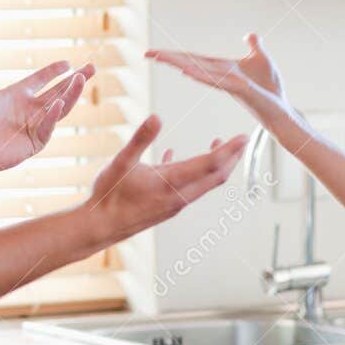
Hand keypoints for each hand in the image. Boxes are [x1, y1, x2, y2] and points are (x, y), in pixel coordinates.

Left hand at [0, 38, 92, 175]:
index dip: (54, 71)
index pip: (42, 80)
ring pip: (60, 107)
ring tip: (82, 78)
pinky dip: (54, 115)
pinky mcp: (36, 141)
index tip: (67, 62)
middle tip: (92, 67)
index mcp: (18, 95)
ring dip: (72, 93)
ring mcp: (35, 126)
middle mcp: (30, 109)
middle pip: (59, 91)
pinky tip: (59, 102)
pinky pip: (49, 126)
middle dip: (76, 80)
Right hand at [84, 116, 246, 242]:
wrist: (99, 228)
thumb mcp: (121, 162)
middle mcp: (179, 195)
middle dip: (232, 158)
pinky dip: (193, 172)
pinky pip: (188, 188)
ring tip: (219, 147)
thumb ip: (140, 139)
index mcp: (171, 182)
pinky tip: (175, 156)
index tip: (244, 136)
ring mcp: (174, 203)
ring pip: (205, 184)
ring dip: (217, 166)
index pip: (210, 164)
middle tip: (242, 141)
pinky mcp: (166, 206)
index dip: (229, 149)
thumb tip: (156, 117)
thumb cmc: (109, 195)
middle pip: (216, 177)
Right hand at [145, 33, 286, 119]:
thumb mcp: (262, 60)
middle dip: (169, 58)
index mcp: (222, 69)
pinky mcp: (241, 90)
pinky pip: (217, 81)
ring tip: (160, 58)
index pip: (195, 59)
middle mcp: (221, 76)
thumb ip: (254, 47)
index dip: (175, 55)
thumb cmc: (271, 90)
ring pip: (199, 71)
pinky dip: (200, 75)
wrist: (283, 111)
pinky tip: (185, 72)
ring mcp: (229, 84)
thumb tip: (249, 34)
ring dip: (179, 63)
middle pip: (191, 64)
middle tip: (147, 53)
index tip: (155, 52)